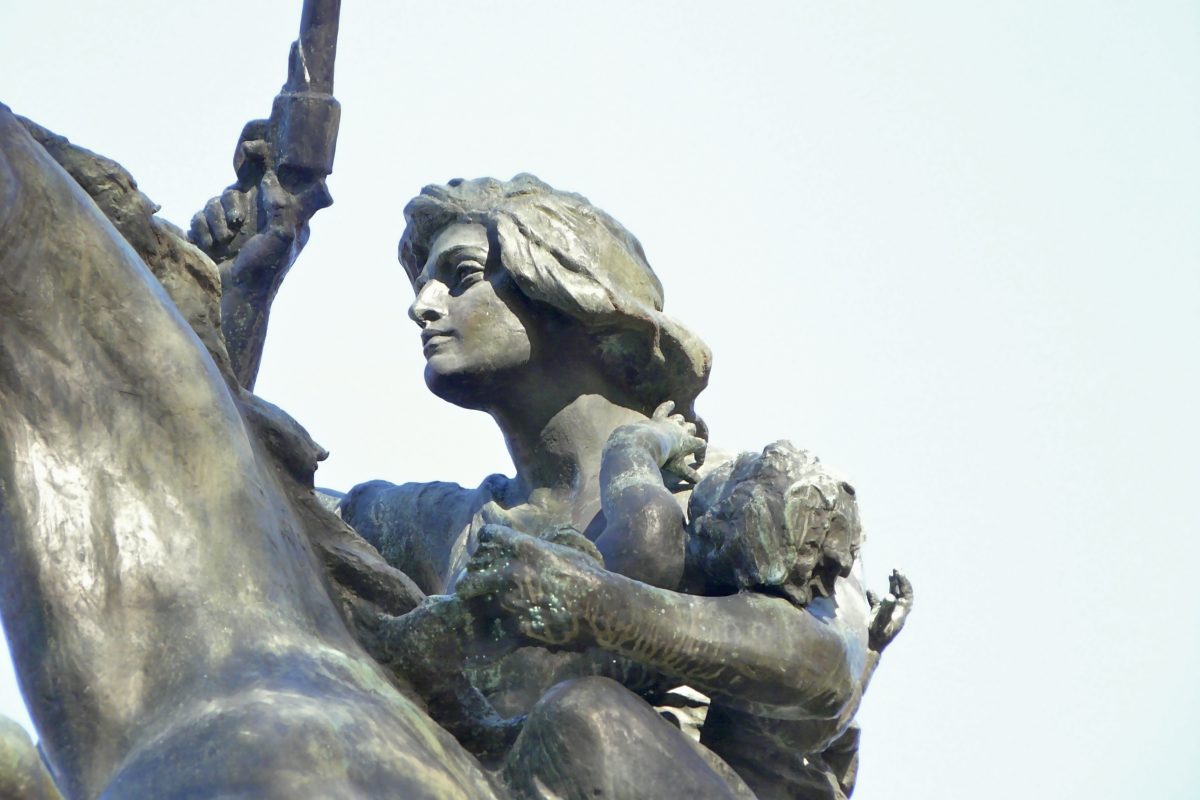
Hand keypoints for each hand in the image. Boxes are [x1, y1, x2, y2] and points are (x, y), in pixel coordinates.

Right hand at [188, 125, 330, 282]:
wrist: (234, 297)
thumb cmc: (264, 270)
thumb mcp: (282, 236)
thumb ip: (283, 206)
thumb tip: (271, 177)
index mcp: (276, 214)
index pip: (270, 176)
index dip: (260, 157)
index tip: (250, 148)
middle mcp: (254, 216)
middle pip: (234, 189)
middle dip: (230, 204)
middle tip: (236, 223)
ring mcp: (230, 226)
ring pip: (213, 202)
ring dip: (215, 221)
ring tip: (225, 242)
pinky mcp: (211, 234)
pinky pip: (198, 217)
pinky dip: (203, 231)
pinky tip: (212, 246)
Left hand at [456, 525, 602, 646]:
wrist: (603, 607)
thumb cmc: (587, 576)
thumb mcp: (560, 550)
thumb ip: (534, 548)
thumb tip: (520, 547)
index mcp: (522, 547)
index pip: (486, 538)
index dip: (486, 548)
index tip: (490, 557)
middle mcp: (511, 571)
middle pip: (470, 575)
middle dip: (473, 582)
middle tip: (481, 590)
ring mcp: (511, 601)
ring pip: (480, 604)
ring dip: (486, 607)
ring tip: (496, 612)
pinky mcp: (516, 627)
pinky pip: (497, 628)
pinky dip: (501, 630)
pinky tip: (510, 630)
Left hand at [646, 400, 706, 483]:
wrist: (647, 444)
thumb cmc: (664, 457)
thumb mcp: (678, 468)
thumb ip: (689, 475)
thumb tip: (699, 482)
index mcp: (689, 441)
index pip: (701, 445)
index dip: (701, 453)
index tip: (697, 462)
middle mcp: (682, 429)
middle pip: (692, 428)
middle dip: (691, 434)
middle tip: (686, 443)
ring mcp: (670, 422)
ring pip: (680, 419)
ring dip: (680, 423)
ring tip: (679, 427)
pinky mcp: (658, 419)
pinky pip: (664, 409)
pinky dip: (668, 406)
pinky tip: (671, 403)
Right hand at [867, 569, 912, 652]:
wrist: (867, 652)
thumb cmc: (874, 637)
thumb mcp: (881, 622)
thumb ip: (886, 609)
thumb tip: (891, 595)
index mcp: (900, 614)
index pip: (907, 594)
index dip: (904, 582)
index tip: (898, 571)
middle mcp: (895, 614)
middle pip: (902, 594)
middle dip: (900, 581)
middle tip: (896, 568)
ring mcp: (886, 616)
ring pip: (892, 598)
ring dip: (892, 586)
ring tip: (890, 574)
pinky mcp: (877, 619)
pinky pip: (878, 604)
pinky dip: (875, 596)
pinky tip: (869, 591)